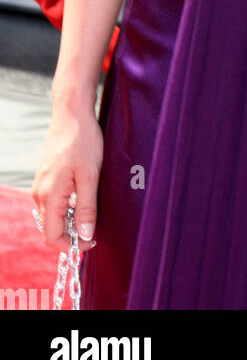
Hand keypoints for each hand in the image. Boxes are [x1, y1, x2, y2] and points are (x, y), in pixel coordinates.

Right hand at [31, 107, 102, 251]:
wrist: (72, 114)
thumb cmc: (83, 141)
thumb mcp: (90, 175)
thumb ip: (87, 208)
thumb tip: (85, 235)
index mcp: (49, 196)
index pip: (52, 236)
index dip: (71, 245)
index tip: (91, 241)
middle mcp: (39, 193)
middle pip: (50, 228)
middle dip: (71, 235)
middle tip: (94, 230)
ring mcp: (40, 185)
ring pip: (51, 216)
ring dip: (69, 221)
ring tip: (91, 214)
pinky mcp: (45, 178)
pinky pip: (52, 203)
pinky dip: (65, 209)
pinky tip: (81, 199)